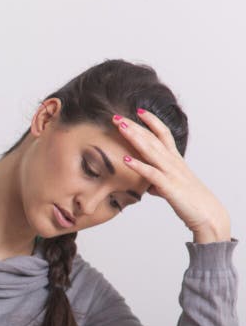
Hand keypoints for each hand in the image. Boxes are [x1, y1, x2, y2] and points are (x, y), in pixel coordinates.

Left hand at [114, 111, 230, 242]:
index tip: (138, 110)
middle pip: (152, 138)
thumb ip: (158, 183)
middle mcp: (173, 162)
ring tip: (120, 128)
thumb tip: (148, 186)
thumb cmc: (189, 201)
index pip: (163, 134)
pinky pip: (152, 174)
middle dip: (135, 126)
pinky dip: (138, 166)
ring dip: (134, 138)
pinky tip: (125, 160)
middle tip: (117, 116)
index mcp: (174, 160)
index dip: (152, 121)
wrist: (207, 215)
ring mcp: (171, 173)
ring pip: (151, 151)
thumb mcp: (171, 188)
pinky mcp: (169, 187)